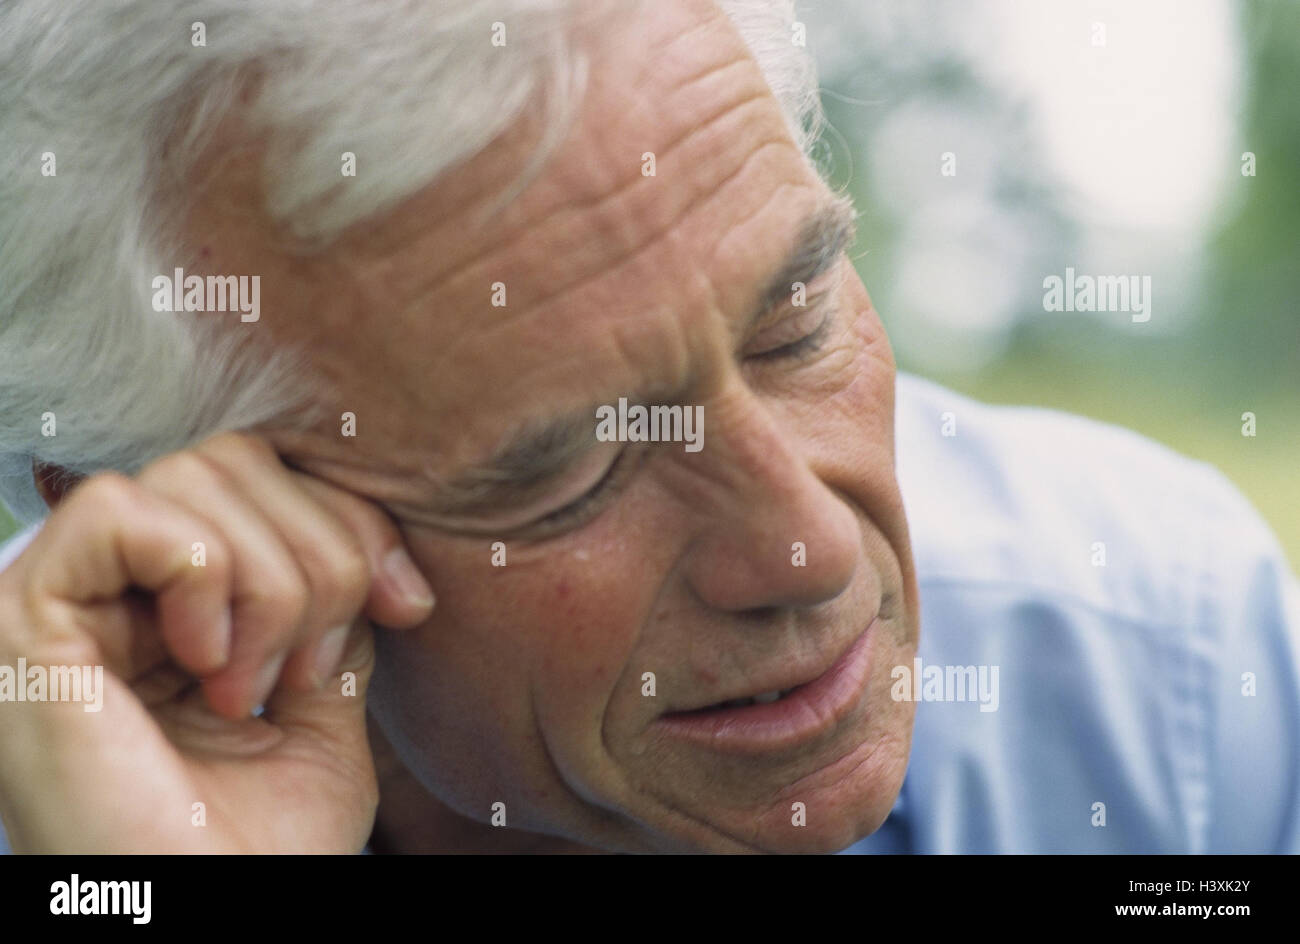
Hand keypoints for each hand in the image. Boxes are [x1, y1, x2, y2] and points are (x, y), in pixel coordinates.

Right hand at [0, 432, 433, 852]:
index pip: (270, 477)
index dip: (353, 522)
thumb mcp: (324, 709)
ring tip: (254, 688)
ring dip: (268, 583)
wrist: (205, 924)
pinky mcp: (20, 618)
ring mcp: (61, 598)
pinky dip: (198, 575)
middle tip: (310, 670)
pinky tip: (205, 664)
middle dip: (321, 555)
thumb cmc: (258, 848)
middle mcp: (113, 589)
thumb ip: (334, 614)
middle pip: (237, 460)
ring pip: (192, 475)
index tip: (410, 605)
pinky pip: (119, 511)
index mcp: (179, 605)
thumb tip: (369, 550)